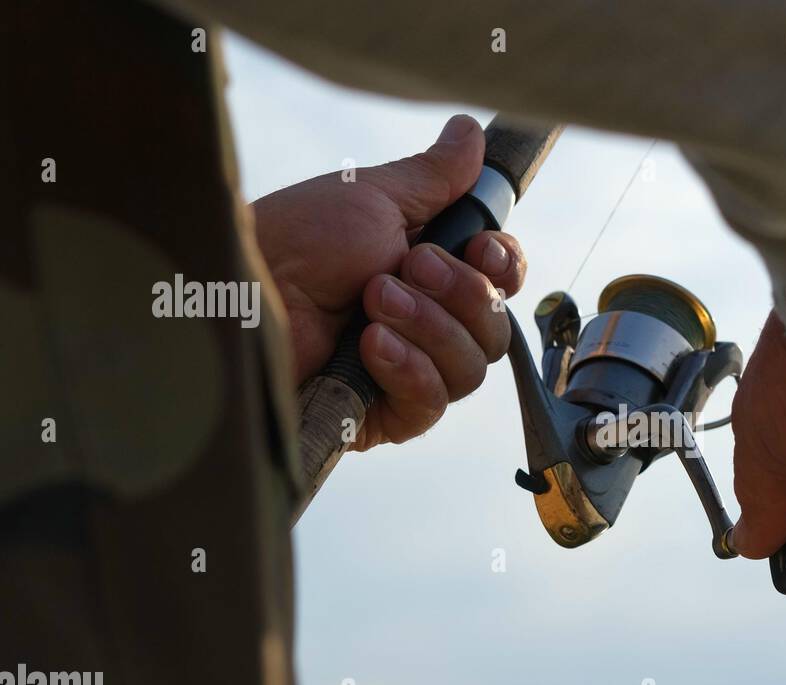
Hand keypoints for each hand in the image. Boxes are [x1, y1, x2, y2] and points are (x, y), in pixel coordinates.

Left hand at [251, 114, 525, 449]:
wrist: (241, 292)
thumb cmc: (296, 240)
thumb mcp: (374, 198)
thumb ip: (433, 176)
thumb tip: (471, 130)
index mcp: (430, 274)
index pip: (502, 285)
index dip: (504, 268)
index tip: (482, 247)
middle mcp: (426, 327)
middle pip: (495, 328)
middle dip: (459, 293)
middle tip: (406, 265)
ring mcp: (406, 374)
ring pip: (471, 368)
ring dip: (428, 326)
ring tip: (372, 299)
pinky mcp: (383, 414)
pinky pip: (431, 403)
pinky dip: (409, 369)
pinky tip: (371, 344)